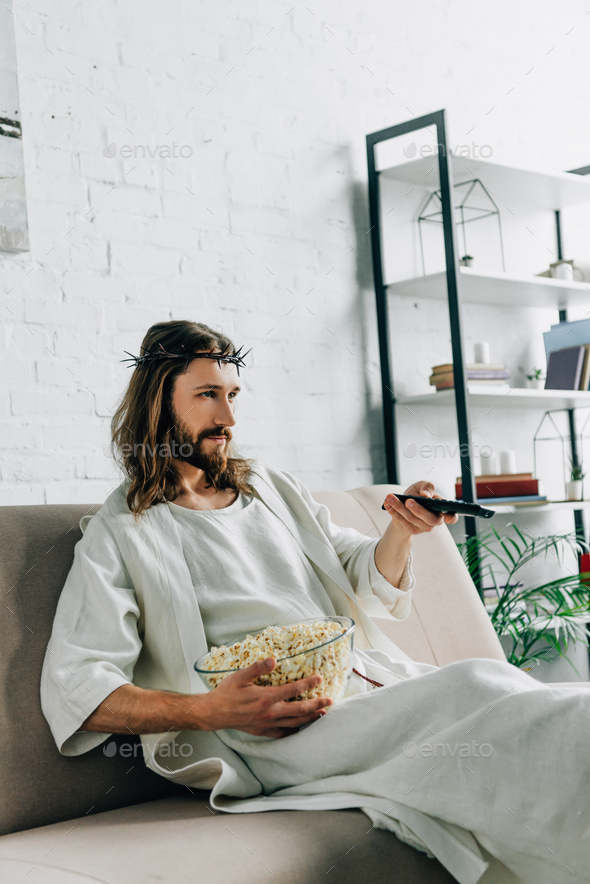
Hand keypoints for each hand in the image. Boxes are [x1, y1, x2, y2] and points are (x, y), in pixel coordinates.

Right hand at [199, 658, 332, 738]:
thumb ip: (258, 667)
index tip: (319, 678)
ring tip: (321, 714)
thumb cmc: (227, 692)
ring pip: (294, 723)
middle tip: (329, 700)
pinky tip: (300, 728)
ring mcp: (267, 724)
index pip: (294, 690)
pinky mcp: (263, 731)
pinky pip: (282, 734)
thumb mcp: (240, 676)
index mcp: (266, 697)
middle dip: (317, 704)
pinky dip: (294, 731)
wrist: (214, 713)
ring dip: (310, 718)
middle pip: (300, 710)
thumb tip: (273, 660)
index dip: (308, 684)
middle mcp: (270, 713)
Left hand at [383, 480, 458, 535]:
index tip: (447, 517)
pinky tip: (387, 504)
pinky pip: (403, 522)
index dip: (451, 518)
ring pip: (412, 519)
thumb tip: (426, 495)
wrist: (404, 505)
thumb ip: (427, 486)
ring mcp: (424, 527)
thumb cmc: (416, 494)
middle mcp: (435, 520)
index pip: (452, 516)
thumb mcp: (421, 486)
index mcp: (441, 509)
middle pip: (429, 518)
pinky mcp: (413, 531)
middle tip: (408, 500)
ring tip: (390, 497)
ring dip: (399, 507)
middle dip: (417, 509)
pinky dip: (394, 512)